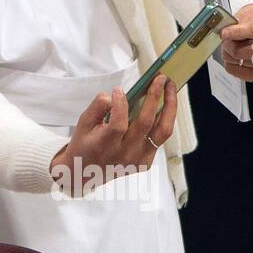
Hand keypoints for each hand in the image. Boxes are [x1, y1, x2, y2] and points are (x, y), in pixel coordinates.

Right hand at [49, 75, 177, 196]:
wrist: (85, 173)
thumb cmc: (84, 145)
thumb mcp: (82, 124)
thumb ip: (98, 107)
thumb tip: (114, 95)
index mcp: (105, 146)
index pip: (119, 123)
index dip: (120, 104)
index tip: (118, 90)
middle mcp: (125, 154)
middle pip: (146, 123)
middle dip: (155, 96)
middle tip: (160, 79)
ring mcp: (138, 159)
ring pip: (163, 131)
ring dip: (170, 107)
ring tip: (170, 89)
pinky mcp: (146, 162)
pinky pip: (160, 138)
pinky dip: (163, 119)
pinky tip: (163, 105)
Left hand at [219, 3, 252, 80]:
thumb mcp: (250, 12)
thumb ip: (238, 21)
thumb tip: (225, 33)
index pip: (252, 32)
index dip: (235, 33)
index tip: (223, 33)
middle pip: (240, 51)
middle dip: (228, 44)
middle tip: (228, 39)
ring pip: (236, 61)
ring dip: (229, 53)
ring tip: (236, 45)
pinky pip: (237, 72)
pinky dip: (232, 64)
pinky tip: (236, 57)